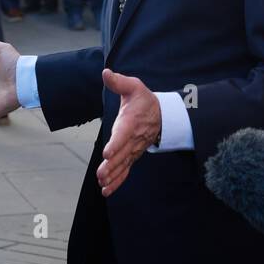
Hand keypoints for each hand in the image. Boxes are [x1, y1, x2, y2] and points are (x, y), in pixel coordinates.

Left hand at [96, 69, 160, 197]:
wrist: (162, 115)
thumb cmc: (144, 100)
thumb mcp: (134, 87)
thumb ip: (119, 82)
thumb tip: (105, 72)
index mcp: (132, 121)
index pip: (124, 134)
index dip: (116, 144)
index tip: (107, 153)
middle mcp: (133, 139)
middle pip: (122, 154)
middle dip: (112, 165)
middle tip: (101, 174)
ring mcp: (133, 150)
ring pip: (123, 165)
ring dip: (113, 175)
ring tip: (102, 184)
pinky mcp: (132, 156)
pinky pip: (125, 171)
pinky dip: (117, 181)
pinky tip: (106, 190)